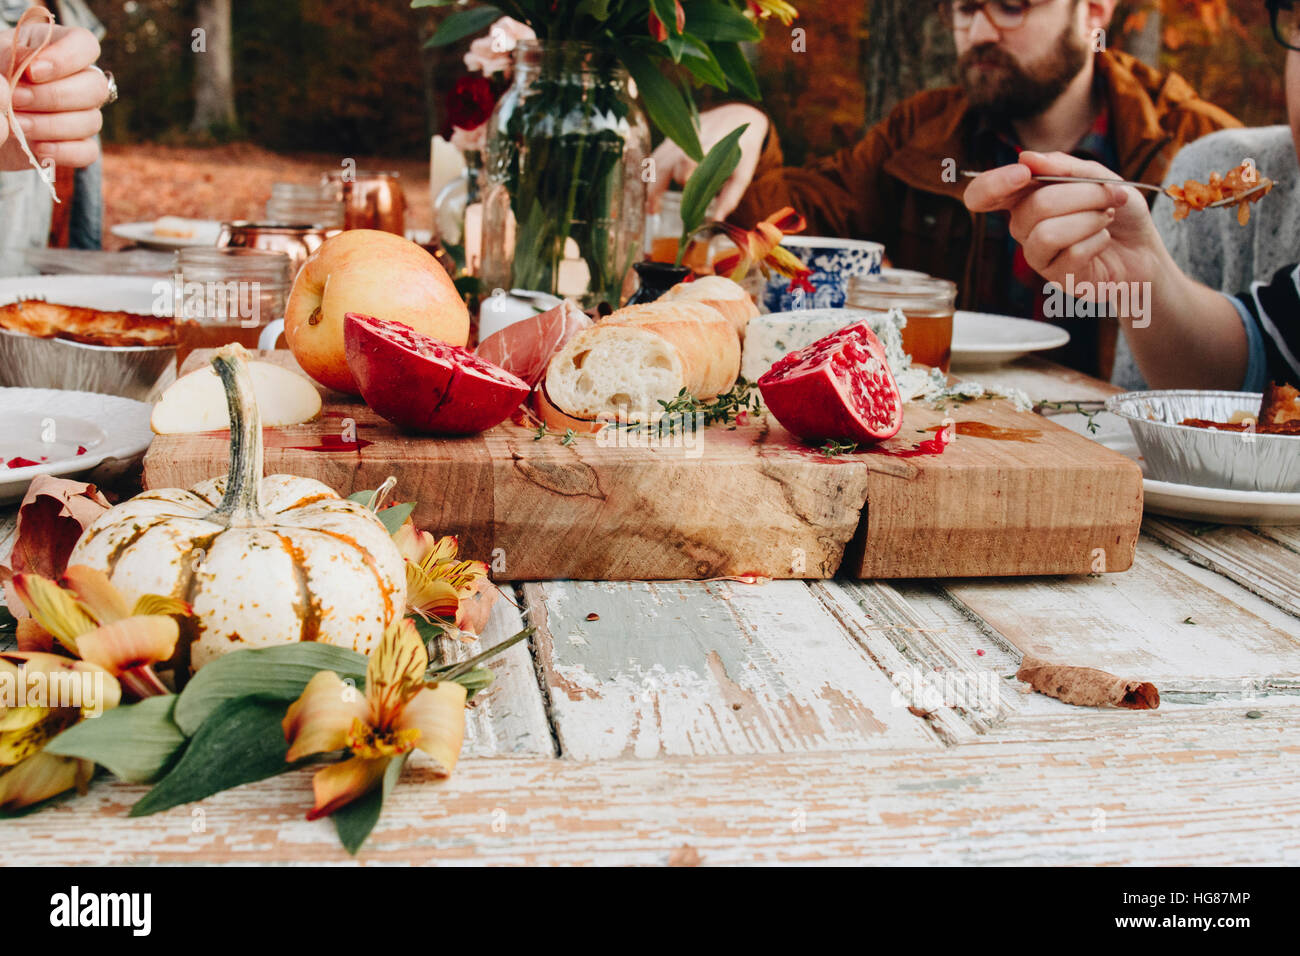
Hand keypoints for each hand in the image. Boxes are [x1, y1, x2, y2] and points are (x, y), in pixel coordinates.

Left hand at [0, 25, 106, 170]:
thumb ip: (6, 57)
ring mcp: (81, 115)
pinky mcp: (78, 146)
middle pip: (95, 87)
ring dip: (51, 125)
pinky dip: (63, 151)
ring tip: (16, 124)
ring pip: (91, 121)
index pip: (84, 44)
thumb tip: (29, 65)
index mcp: (55, 47)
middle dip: (54, 97)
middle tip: (16, 100)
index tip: (32, 72)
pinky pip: (87, 151)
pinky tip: (37, 147)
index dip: (66, 58)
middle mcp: (77, 80)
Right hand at [647, 103, 768, 218]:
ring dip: (651, 182)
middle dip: (656, 189)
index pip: (686, 166)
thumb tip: (716, 221)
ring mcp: (679, 136)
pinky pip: (658, 154)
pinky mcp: (674, 136)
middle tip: (653, 211)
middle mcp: (689, 140)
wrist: (739, 116)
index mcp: (708, 149)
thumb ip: (730, 197)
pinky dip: (652, 171)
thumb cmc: (742, 148)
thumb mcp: (742, 173)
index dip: (683, 187)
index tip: (684, 208)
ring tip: (650, 205)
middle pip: (665, 165)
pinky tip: (652, 187)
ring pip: (657, 160)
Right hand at [967, 150, 1246, 388]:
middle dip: (1082, 195)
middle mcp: (1023, 226)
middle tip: (1110, 195)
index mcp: (1025, 197)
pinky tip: (1104, 241)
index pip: (983, 195)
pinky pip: (1068, 254)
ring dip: (1089, 219)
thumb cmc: (1119, 210)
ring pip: (1047, 233)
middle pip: (1033, 207)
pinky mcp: (1055, 276)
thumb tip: (1027, 157)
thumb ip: (1065, 166)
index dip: (993, 184)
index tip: (1023, 173)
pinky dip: (1097, 241)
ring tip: (1107, 218)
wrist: (1144, 248)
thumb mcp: (1100, 176)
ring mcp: (1036, 253)